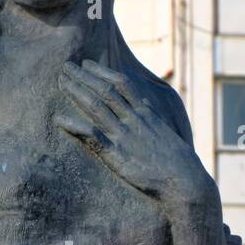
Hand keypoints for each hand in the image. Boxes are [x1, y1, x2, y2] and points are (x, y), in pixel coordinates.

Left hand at [56, 59, 215, 209]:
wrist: (185, 180)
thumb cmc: (179, 163)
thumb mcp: (168, 134)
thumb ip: (154, 121)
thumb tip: (145, 110)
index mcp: (146, 114)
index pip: (122, 84)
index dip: (103, 72)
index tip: (88, 63)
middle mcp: (134, 120)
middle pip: (104, 91)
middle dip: (83, 76)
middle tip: (65, 66)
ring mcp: (124, 136)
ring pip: (96, 106)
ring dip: (76, 91)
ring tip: (61, 81)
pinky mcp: (116, 155)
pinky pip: (92, 136)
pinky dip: (74, 125)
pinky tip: (59, 119)